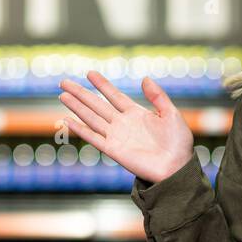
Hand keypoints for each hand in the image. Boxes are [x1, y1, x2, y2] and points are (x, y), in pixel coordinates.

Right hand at [57, 71, 194, 183]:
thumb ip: (158, 97)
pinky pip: (94, 138)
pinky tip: (68, 119)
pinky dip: (80, 129)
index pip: (114, 95)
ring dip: (77, 107)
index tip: (90, 73)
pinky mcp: (113, 150)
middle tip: (64, 82)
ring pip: (91, 118)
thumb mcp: (171, 114)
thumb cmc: (178, 143)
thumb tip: (145, 78)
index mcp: (136, 114)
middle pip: (97, 104)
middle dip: (81, 93)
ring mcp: (117, 136)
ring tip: (63, 95)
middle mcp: (123, 124)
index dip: (102, 84)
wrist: (176, 167)